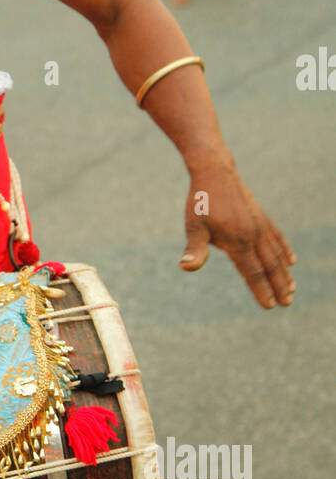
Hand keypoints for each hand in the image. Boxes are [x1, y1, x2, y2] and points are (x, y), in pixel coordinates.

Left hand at [180, 159, 295, 308]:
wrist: (214, 171)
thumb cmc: (200, 201)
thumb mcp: (194, 226)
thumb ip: (194, 249)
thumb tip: (186, 267)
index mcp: (238, 241)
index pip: (253, 272)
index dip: (261, 290)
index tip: (270, 306)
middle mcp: (254, 235)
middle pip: (270, 266)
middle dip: (279, 286)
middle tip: (287, 303)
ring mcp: (260, 225)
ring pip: (276, 254)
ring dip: (284, 272)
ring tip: (291, 289)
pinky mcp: (261, 217)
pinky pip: (277, 237)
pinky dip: (285, 250)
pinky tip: (291, 260)